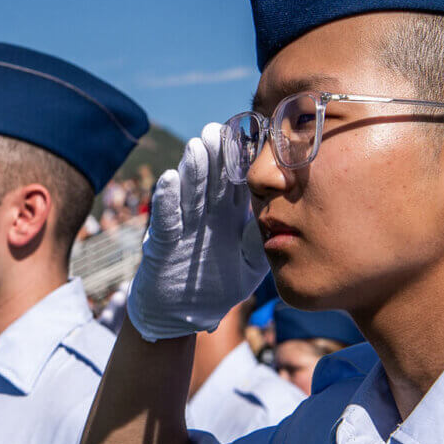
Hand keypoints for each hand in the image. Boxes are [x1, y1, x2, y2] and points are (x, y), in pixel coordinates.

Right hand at [127, 123, 268, 340]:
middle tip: (221, 128)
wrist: (183, 314)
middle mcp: (206, 214)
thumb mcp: (250, 265)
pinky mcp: (163, 243)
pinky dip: (167, 201)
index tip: (254, 136)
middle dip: (216, 154)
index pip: (237, 182)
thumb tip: (280, 214)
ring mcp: (184, 226)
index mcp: (229, 215)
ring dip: (193, 170)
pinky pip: (166, 219)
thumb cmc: (219, 286)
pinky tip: (169, 179)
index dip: (243, 161)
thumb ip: (260, 241)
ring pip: (189, 192)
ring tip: (198, 145)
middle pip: (212, 179)